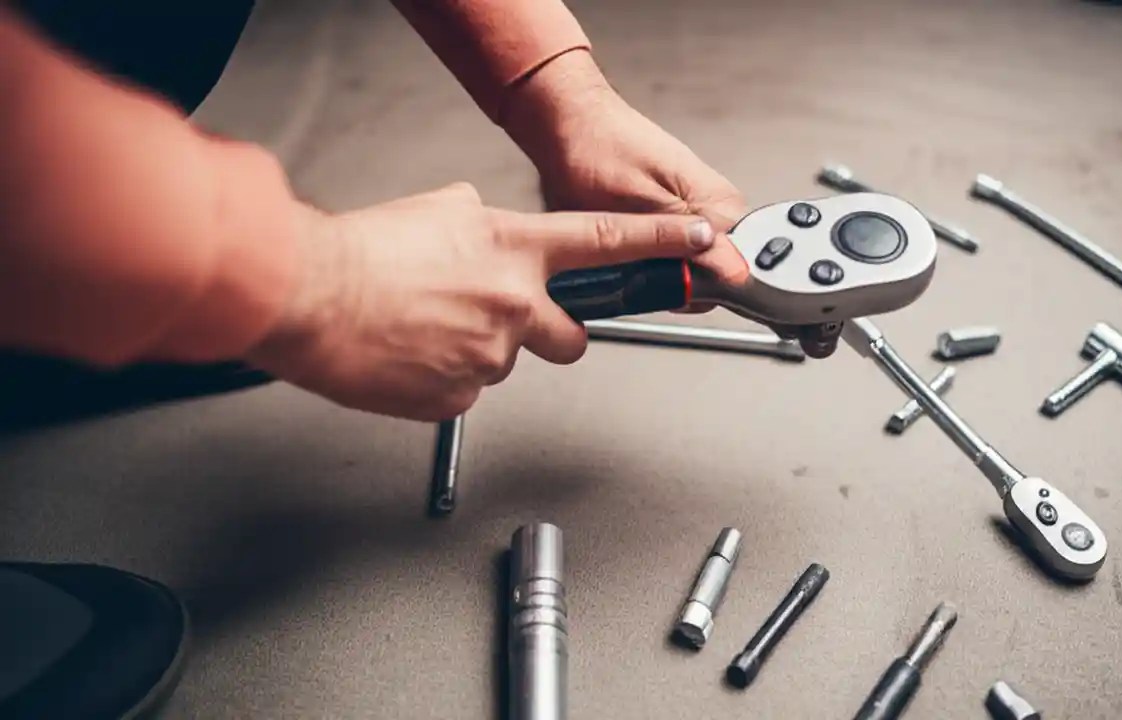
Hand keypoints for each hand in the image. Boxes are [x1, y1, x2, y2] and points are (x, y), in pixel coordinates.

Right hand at [246, 183, 716, 420]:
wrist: (309, 297)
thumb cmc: (363, 252)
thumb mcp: (435, 209)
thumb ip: (481, 222)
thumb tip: (489, 231)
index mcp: (513, 249)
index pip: (607, 243)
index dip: (662, 242)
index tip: (702, 240)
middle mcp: (515, 305)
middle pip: (574, 336)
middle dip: (553, 333)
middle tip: (507, 322)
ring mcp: (491, 357)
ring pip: (508, 363)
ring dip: (480, 351)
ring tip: (427, 331)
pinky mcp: (460, 398)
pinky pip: (467, 392)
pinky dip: (444, 378)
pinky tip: (411, 357)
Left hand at [502, 51, 836, 356]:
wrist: (571, 123)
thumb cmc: (597, 148)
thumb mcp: (641, 204)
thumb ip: (689, 242)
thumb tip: (734, 273)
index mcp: (721, 203)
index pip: (738, 268)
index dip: (705, 286)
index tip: (669, 285)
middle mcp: (717, 207)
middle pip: (715, 274)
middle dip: (678, 283)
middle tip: (636, 266)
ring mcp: (697, 212)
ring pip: (693, 268)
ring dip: (660, 272)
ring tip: (625, 250)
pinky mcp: (676, 216)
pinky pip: (675, 255)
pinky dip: (650, 260)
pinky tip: (627, 247)